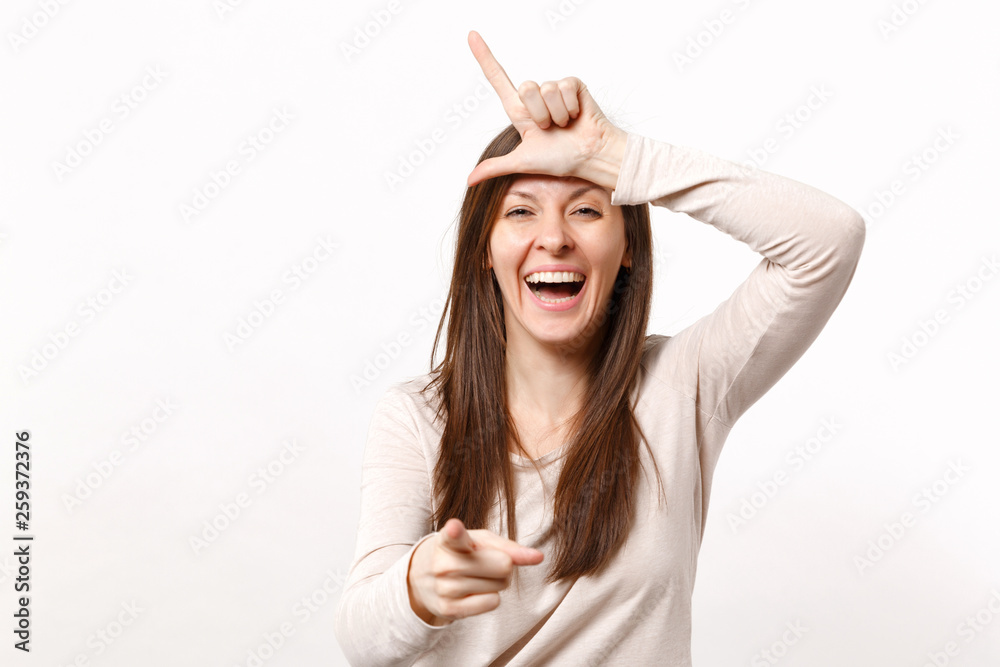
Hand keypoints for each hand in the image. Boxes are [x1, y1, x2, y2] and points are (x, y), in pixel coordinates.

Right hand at [407, 518, 543, 625]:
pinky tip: (473, 592)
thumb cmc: (461, 553)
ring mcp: (445, 588)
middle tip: (486, 562)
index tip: (453, 527)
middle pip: (503, 565)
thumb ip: (508, 546)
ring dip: (497, 582)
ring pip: (500, 586)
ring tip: (476, 576)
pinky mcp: (449, 609)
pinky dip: (491, 597)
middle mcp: (444, 563)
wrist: (424, 577)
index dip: (455, 531)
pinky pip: (493, 603)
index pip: (454, 535)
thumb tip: (538, 557)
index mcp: (449, 539)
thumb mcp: (480, 541)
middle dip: (504, 564)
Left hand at [466, 30, 627, 189]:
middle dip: (539, 114)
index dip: (484, 57)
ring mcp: (554, 89)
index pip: (498, 80)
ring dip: (556, 113)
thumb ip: (495, 167)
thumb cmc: (559, 160)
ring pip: (545, 88)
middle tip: (550, 129)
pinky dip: (569, 107)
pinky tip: (576, 116)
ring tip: (565, 125)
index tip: (471, 35)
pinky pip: (563, 87)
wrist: (588, 156)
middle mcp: (535, 97)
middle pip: (525, 88)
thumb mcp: (521, 163)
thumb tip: (469, 180)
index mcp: (520, 111)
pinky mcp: (572, 84)